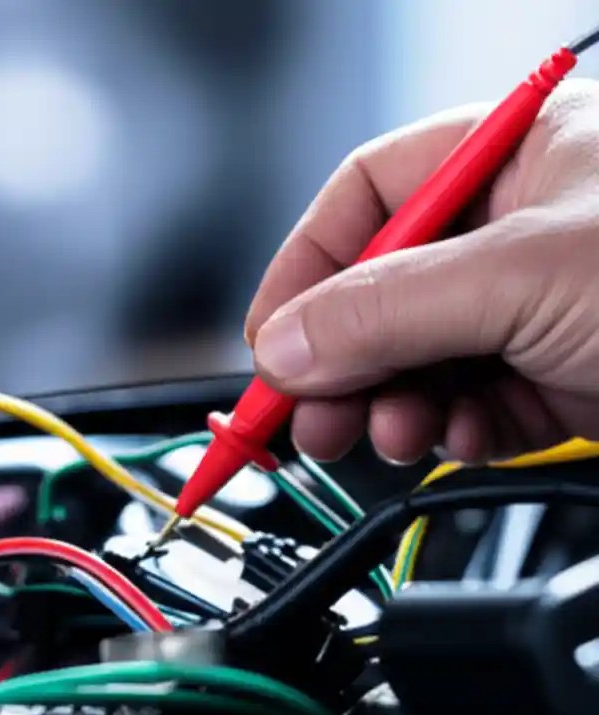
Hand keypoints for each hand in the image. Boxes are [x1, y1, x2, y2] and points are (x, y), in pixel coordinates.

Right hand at [245, 79, 598, 465]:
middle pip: (383, 286)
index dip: (305, 269)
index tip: (270, 342)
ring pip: (421, 354)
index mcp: (518, 153)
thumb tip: (287, 344)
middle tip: (307, 411)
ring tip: (389, 433)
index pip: (368, 197)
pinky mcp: (567, 374)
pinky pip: (471, 401)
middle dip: (342, 356)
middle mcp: (522, 226)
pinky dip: (450, 429)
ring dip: (391, 402)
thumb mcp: (528, 276)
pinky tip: (453, 438)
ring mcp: (543, 304)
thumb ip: (387, 310)